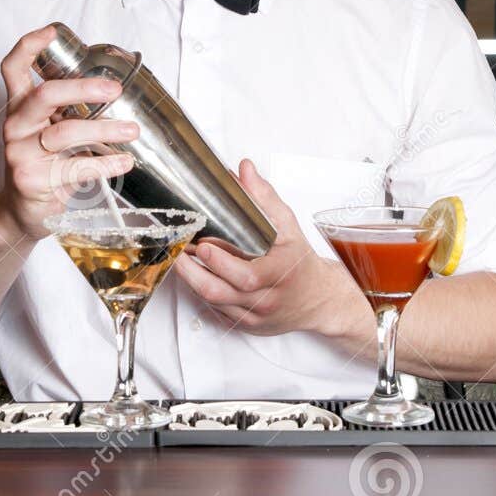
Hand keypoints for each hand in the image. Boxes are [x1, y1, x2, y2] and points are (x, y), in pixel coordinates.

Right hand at [0, 25, 139, 240]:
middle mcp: (15, 126)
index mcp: (19, 107)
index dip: (30, 46)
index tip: (53, 32)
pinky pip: (75, 168)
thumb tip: (110, 85)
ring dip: (105, 129)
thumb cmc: (41, 163)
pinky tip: (125, 161)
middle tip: (115, 90)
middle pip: (45, 95)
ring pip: (66, 132)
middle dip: (83, 88)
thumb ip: (65, 108)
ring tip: (131, 130)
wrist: (19, 211)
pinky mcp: (33, 180)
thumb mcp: (46, 130)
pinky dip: (105, 164)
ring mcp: (20, 154)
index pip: (13, 68)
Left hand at [174, 159, 365, 338]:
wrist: (318, 300)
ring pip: (213, 302)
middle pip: (219, 292)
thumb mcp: (289, 226)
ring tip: (180, 257)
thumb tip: (244, 170)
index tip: (205, 246)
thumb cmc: (300, 262)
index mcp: (279, 273)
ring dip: (192, 280)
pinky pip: (217, 309)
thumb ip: (265, 198)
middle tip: (177, 250)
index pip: (247, 276)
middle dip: (190, 272)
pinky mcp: (245, 325)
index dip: (221, 264)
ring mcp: (253, 316)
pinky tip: (197, 273)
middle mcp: (265, 299)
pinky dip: (203, 291)